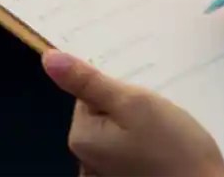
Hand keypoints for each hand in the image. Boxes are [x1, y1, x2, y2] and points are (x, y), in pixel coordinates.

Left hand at [42, 50, 223, 176]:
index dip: (119, 90)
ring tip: (168, 131)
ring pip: (122, 131)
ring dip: (143, 126)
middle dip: (132, 109)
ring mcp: (109, 174)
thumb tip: (49, 58)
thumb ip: (89, 81)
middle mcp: (88, 161)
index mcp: (82, 139)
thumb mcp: (133, 104)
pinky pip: (133, 151)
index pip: (90, 95)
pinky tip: (169, 147)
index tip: (142, 99)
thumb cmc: (174, 150)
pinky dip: (149, 145)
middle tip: (159, 117)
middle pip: (105, 114)